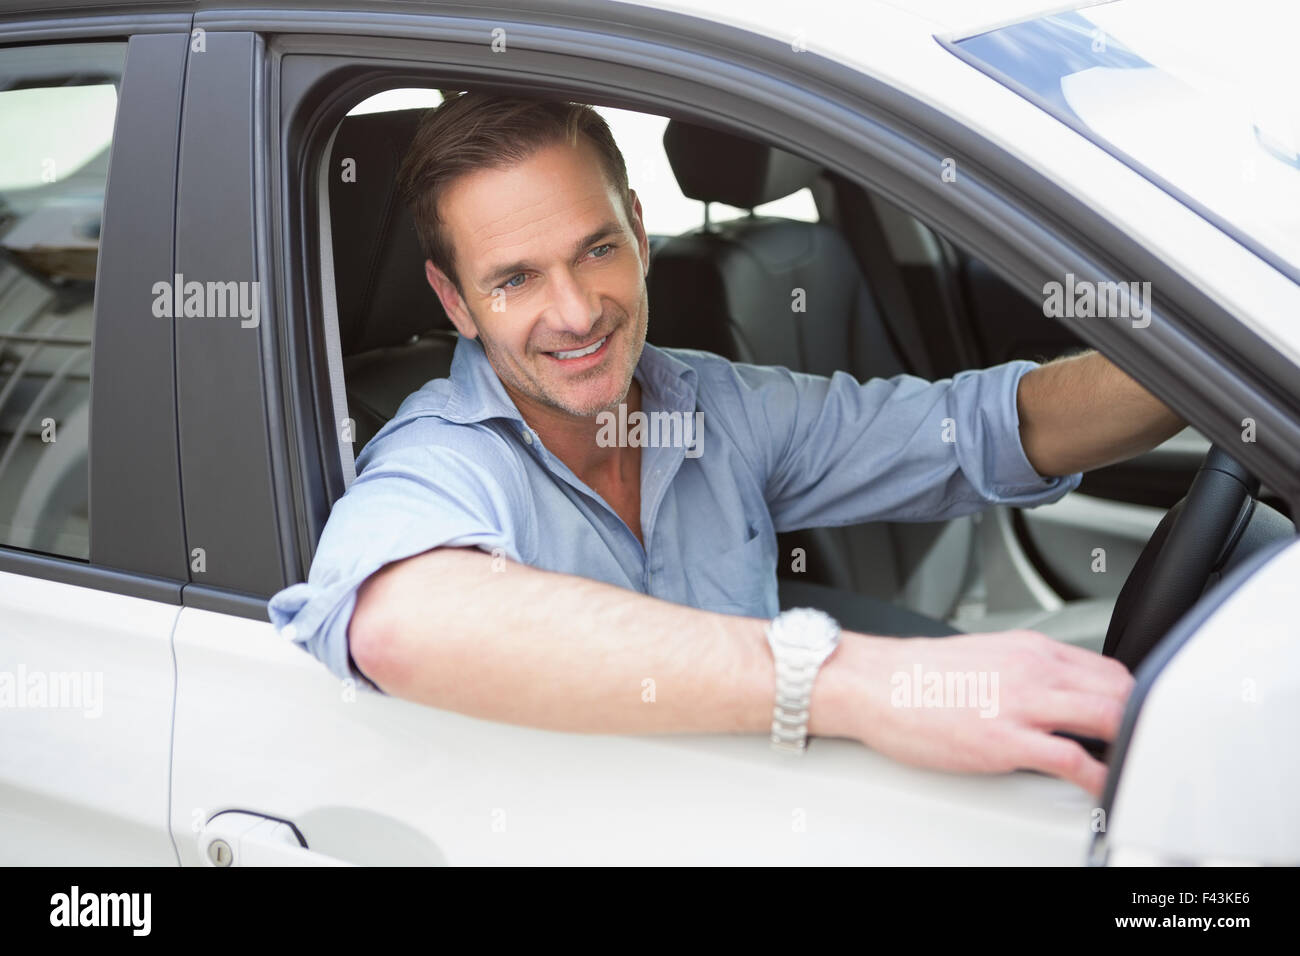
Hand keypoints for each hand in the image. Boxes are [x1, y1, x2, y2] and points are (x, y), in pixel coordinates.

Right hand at [814, 629, 1133, 795]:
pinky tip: (1102, 787)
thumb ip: (1025, 673)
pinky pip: (1073, 760)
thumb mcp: (984, 657)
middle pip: (1118, 690)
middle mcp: (1034, 669)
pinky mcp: (1005, 740)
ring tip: (1130, 766)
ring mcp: (1022, 704)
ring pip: (1108, 716)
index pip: (1107, 669)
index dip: (1130, 698)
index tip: (1133, 719)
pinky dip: (1099, 777)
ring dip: (1128, 743)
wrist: (873, 683)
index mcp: (1030, 648)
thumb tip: (1051, 696)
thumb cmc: (916, 677)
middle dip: (1140, 719)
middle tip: (1143, 745)